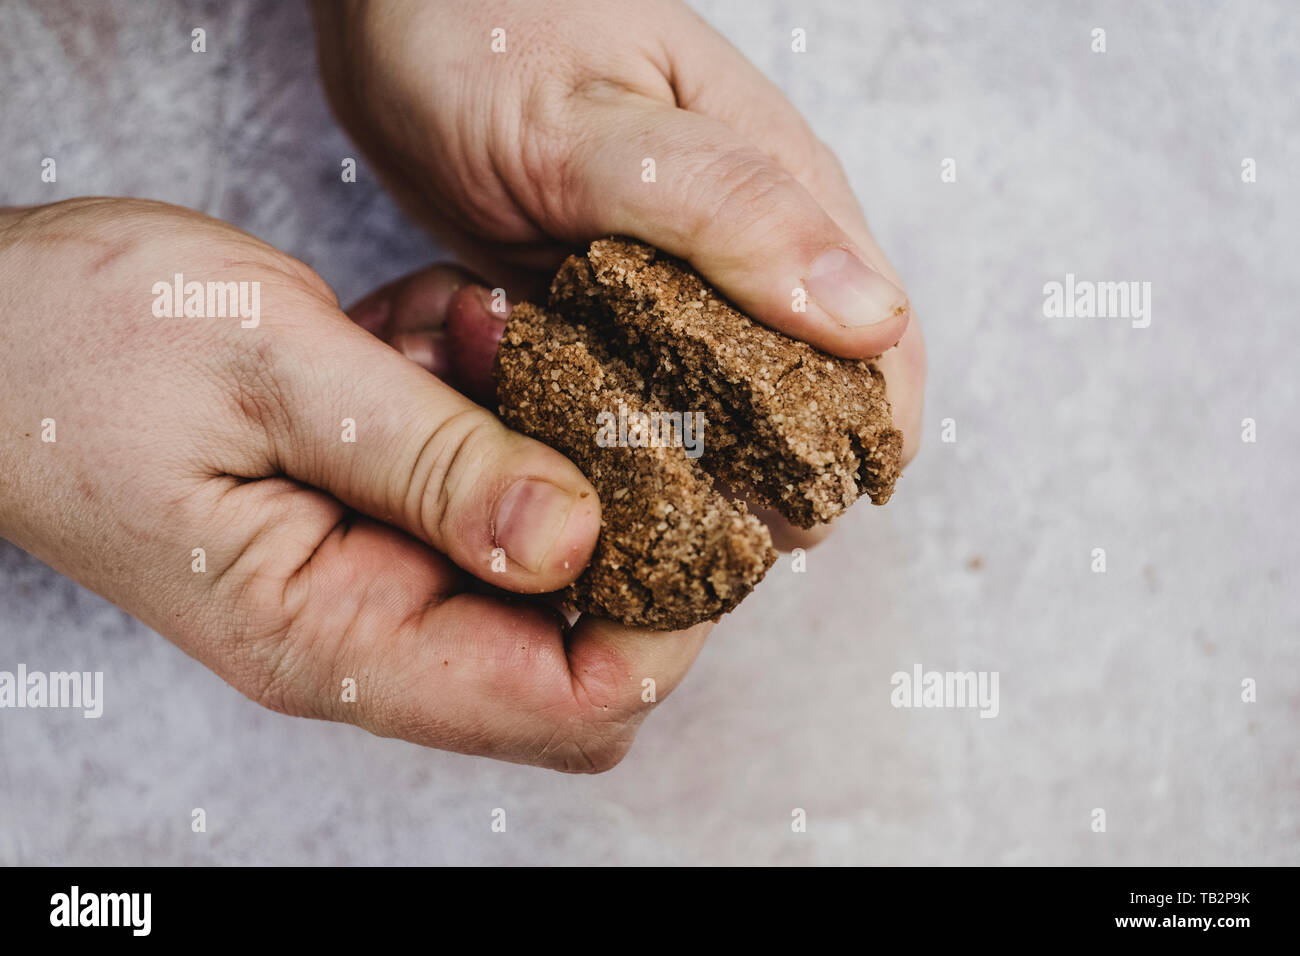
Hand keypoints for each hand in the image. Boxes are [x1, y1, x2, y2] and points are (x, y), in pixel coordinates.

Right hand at [0, 198, 709, 770]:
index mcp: (334, 635)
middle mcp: (363, 632)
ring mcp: (369, 577)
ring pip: (537, 561)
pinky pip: (480, 488)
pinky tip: (432, 332)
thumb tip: (576, 535)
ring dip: (543, 445)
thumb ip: (429, 459)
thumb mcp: (269, 371)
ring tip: (469, 336)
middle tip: (612, 406)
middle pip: (575, 656)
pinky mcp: (369, 518)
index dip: (665, 625)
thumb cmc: (78, 349)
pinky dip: (487, 408)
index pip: (566, 702)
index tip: (701, 506)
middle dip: (627, 534)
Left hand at [312, 0, 925, 538]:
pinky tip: (554, 456)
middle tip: (658, 530)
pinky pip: (632, 407)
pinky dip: (601, 444)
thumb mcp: (599, 126)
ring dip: (670, 476)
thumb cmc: (489, 28)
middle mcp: (750, 259)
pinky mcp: (612, 314)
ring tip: (595, 502)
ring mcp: (678, 292)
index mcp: (790, 206)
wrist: (399, 7)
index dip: (852, 457)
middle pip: (801, 413)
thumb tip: (872, 321)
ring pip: (715, 423)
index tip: (779, 524)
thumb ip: (729, 209)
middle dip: (750, 487)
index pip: (881, 363)